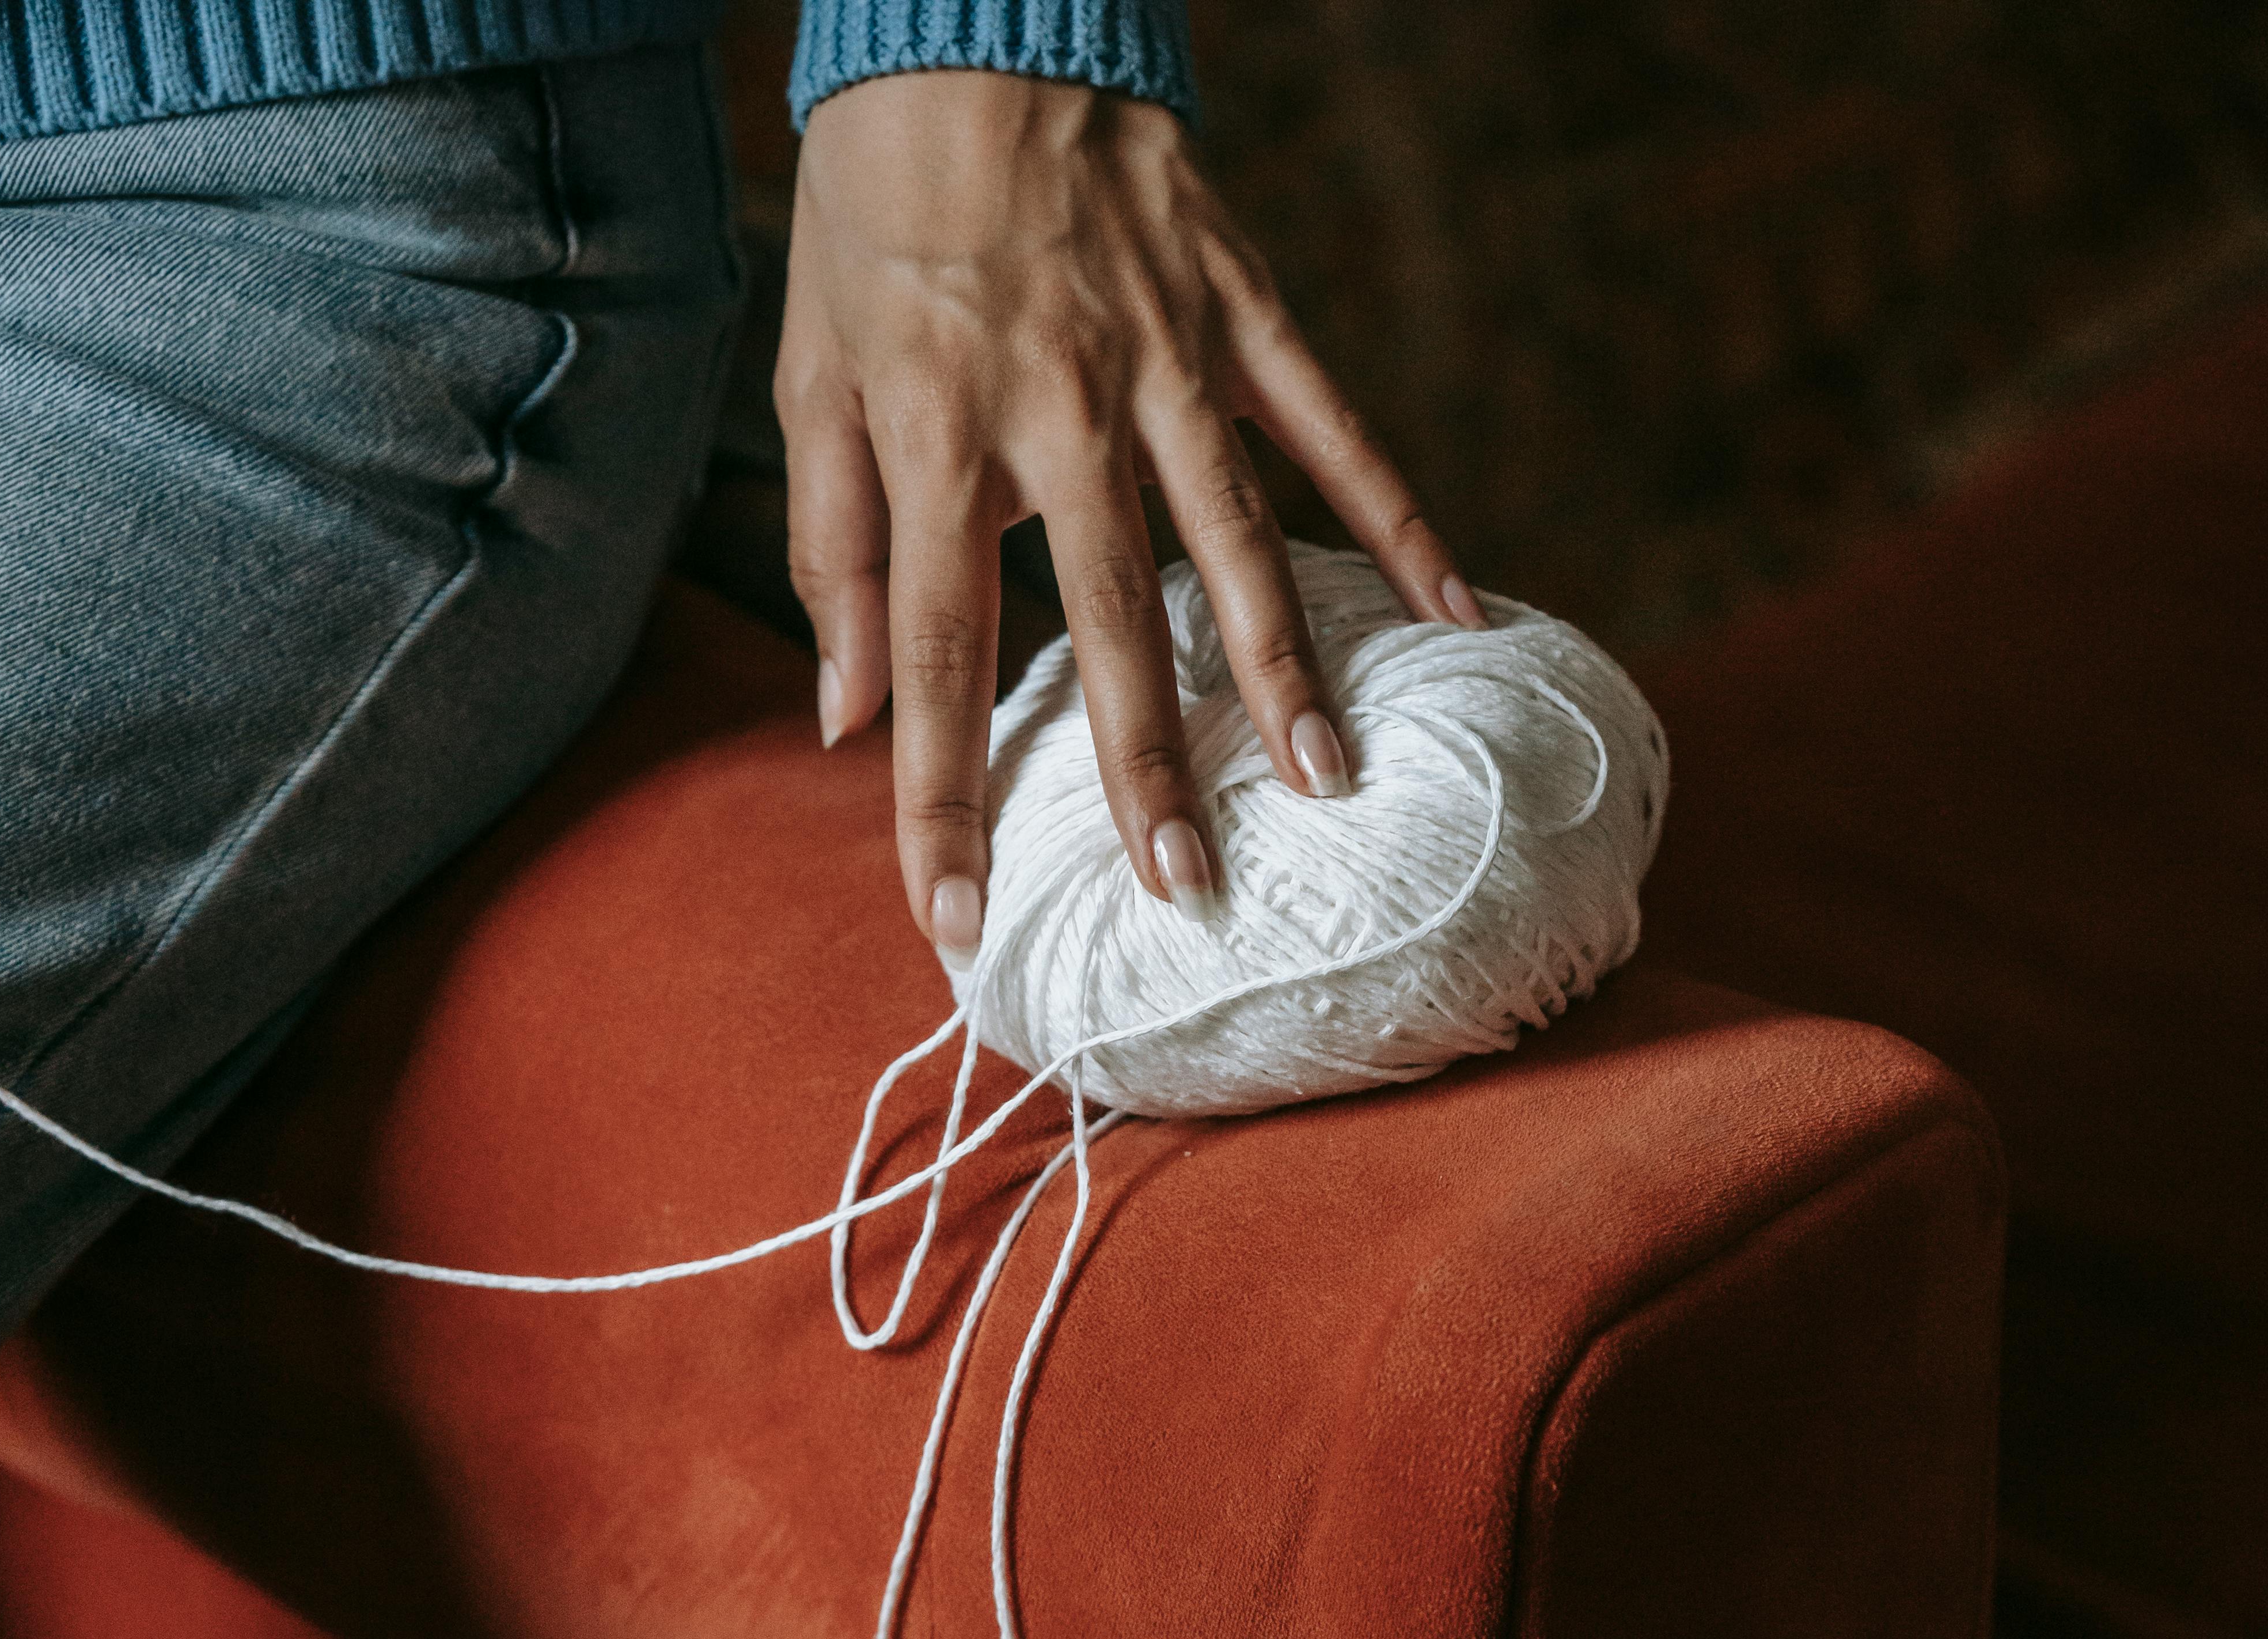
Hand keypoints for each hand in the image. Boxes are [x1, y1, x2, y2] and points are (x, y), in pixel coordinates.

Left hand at [774, 68, 1482, 959]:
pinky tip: (1455, 610)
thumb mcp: (812, 374)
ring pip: (1234, 541)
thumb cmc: (874, 211)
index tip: (957, 918)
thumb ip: (833, 550)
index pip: (937, 654)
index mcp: (936, 434)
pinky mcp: (1242, 310)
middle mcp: (1058, 408)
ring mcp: (1166, 359)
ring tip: (1329, 781)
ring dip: (1283, 670)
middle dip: (1144, 766)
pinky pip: (1333, 427)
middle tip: (1187, 886)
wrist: (970, 14)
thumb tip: (843, 716)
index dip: (939, 797)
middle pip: (1105, 621)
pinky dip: (1399, 517)